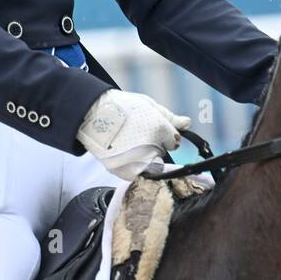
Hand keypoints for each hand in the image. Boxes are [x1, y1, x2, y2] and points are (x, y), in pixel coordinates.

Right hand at [76, 89, 191, 180]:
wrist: (92, 114)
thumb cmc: (121, 107)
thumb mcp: (148, 105)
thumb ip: (170, 118)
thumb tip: (187, 124)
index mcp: (158, 129)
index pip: (175, 142)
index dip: (166, 136)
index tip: (154, 131)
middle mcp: (150, 147)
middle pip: (162, 155)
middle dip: (155, 148)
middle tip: (138, 136)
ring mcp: (137, 162)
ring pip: (150, 167)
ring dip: (144, 159)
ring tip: (128, 144)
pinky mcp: (124, 172)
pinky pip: (136, 174)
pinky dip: (131, 166)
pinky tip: (122, 152)